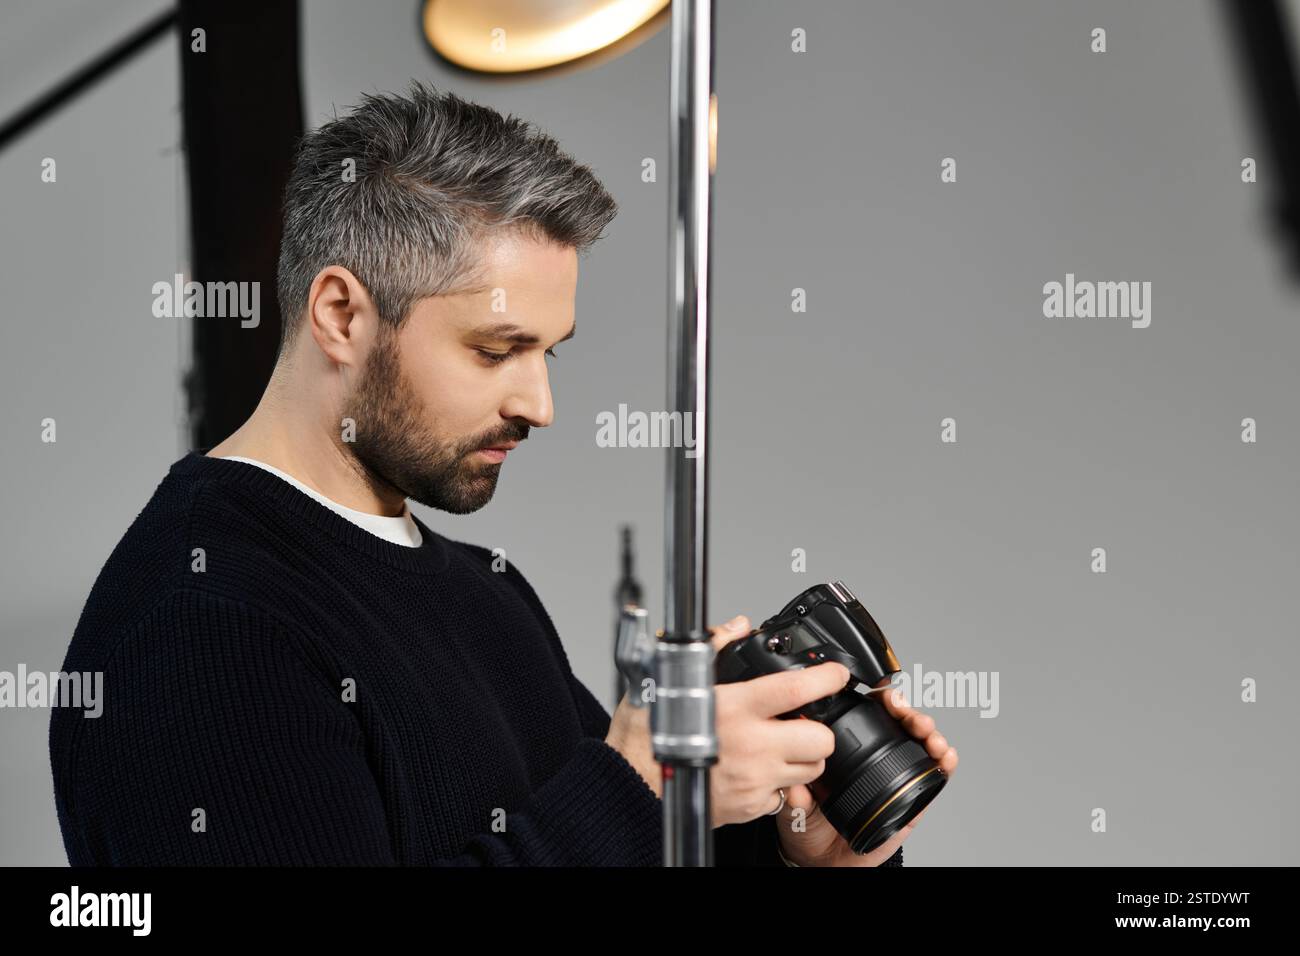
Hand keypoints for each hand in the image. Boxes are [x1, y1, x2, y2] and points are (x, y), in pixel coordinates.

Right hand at [605, 614, 853, 828]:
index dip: (827, 678)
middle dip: (819, 728)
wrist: (629, 785)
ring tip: (782, 746)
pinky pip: (782, 797)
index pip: (798, 689)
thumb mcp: (672, 678)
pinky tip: (759, 771)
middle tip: (805, 721)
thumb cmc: (645, 734)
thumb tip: (735, 627)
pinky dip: (779, 785)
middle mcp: (751, 745)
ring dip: (803, 757)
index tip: (836, 673)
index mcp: (736, 708)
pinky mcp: (749, 806)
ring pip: (809, 771)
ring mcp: (754, 779)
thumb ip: (713, 647)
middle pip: (820, 739)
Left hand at [773, 678, 957, 865]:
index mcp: (848, 750)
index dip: (881, 699)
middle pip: (899, 723)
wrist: (828, 861)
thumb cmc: (811, 826)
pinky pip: (934, 778)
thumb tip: (794, 788)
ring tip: (929, 735)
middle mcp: (877, 758)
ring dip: (929, 732)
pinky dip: (944, 764)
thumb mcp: (797, 807)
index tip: (885, 694)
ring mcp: (898, 776)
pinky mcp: (914, 799)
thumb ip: (797, 796)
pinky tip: (946, 758)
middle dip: (909, 712)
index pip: (868, 714)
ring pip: (920, 744)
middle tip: (908, 714)